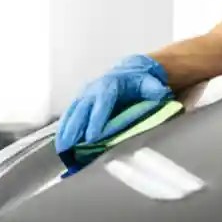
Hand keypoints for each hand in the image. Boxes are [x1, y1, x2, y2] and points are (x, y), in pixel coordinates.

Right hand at [55, 54, 171, 152]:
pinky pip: (69, 116)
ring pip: (72, 113)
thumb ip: (154, 88)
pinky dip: (64, 130)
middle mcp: (94, 88)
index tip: (93, 137)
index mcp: (111, 83)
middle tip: (70, 147)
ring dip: (65, 131)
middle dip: (75, 128)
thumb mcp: (151, 82)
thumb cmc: (140, 81)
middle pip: (82, 109)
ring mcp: (85, 95)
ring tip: (61, 150)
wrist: (130, 72)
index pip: (102, 101)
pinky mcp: (80, 102)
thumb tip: (161, 93)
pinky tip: (61, 145)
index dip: (97, 119)